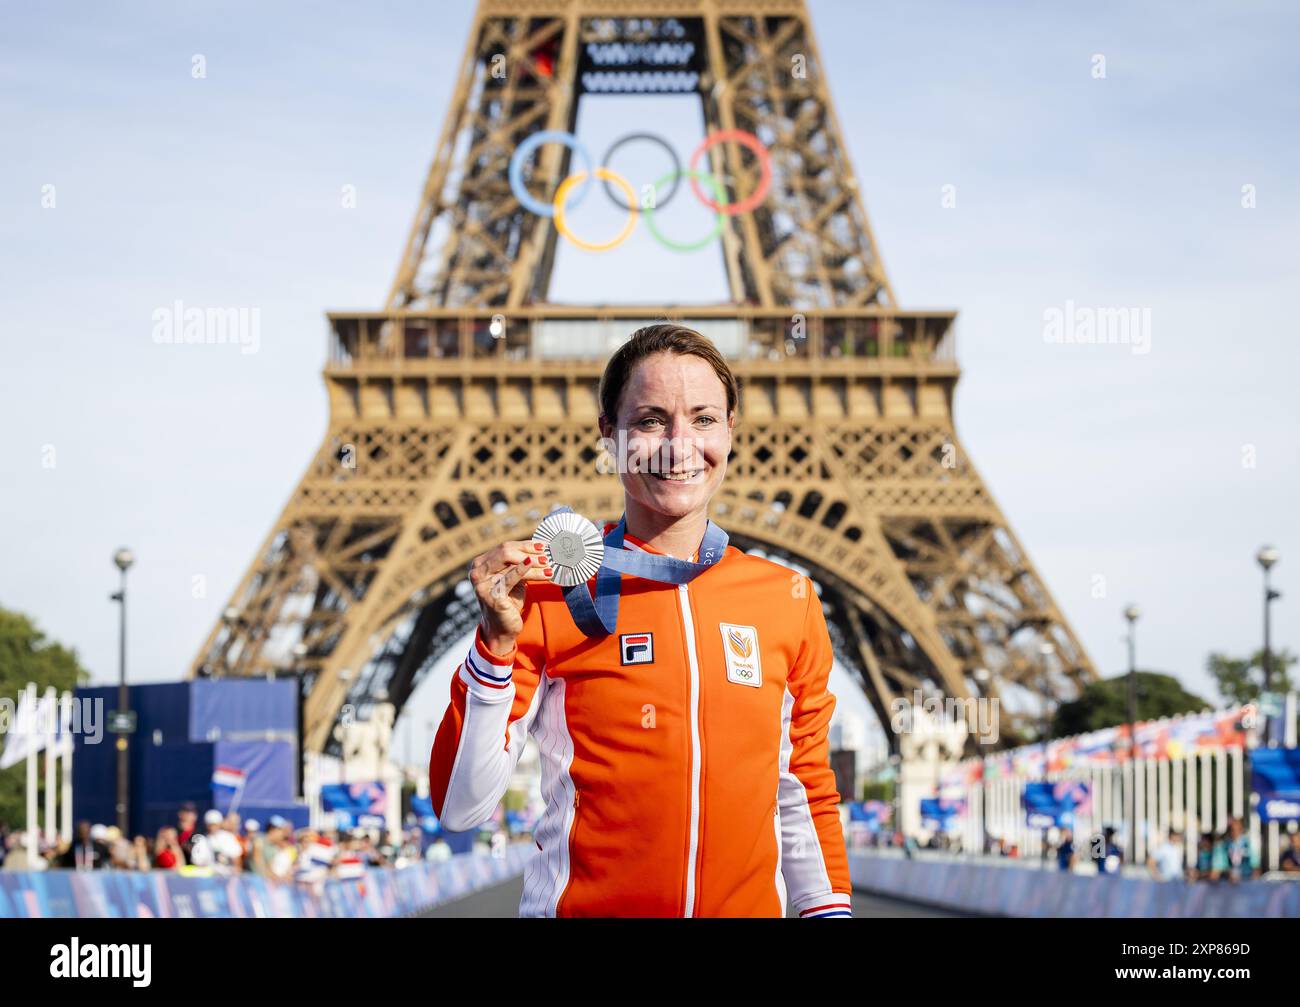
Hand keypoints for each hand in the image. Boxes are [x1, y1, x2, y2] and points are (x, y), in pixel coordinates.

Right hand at [467, 539, 552, 655]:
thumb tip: (541, 548)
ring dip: (533, 563)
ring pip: (510, 563)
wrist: (502, 628)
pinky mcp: (491, 595)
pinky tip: (540, 571)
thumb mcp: (513, 578)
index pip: (505, 547)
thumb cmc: (508, 601)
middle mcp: (477, 571)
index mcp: (480, 564)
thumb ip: (519, 563)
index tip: (543, 545)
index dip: (525, 545)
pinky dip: (525, 571)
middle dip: (528, 550)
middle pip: (506, 551)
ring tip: (548, 564)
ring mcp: (482, 583)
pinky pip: (510, 578)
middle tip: (547, 553)